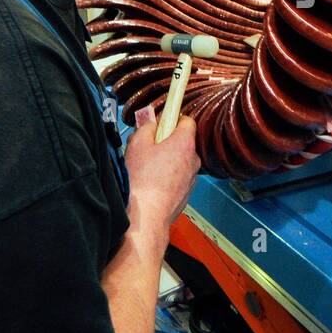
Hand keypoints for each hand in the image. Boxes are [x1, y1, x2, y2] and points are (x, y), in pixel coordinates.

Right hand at [124, 114, 199, 236]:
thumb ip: (146, 127)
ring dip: (166, 160)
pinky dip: (167, 177)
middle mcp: (193, 159)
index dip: (174, 118)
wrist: (147, 214)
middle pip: (183, 141)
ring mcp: (192, 178)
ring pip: (180, 161)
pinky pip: (177, 177)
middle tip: (148, 145)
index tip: (162, 120)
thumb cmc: (142, 178)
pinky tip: (151, 183)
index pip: (187, 120)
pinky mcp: (186, 193)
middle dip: (166, 141)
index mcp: (185, 143)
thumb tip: (151, 125)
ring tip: (146, 168)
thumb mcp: (137, 143)